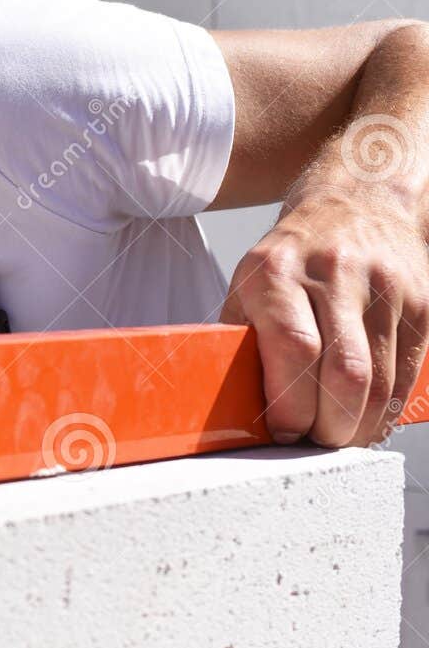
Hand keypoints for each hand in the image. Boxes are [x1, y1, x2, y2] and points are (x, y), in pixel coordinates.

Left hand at [220, 185, 428, 446]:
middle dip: (329, 426)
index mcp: (276, 272)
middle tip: (314, 444)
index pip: (293, 349)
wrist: (357, 204)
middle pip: (343, 373)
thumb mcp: (248, 285)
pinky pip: (407, 371)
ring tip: (337, 438)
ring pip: (380, 379)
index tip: (283, 431)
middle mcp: (332, 274)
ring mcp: (384, 286)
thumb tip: (237, 409)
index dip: (290, 404)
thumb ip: (243, 340)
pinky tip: (369, 419)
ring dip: (359, 425)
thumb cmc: (290, 258)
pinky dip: (388, 407)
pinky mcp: (421, 301)